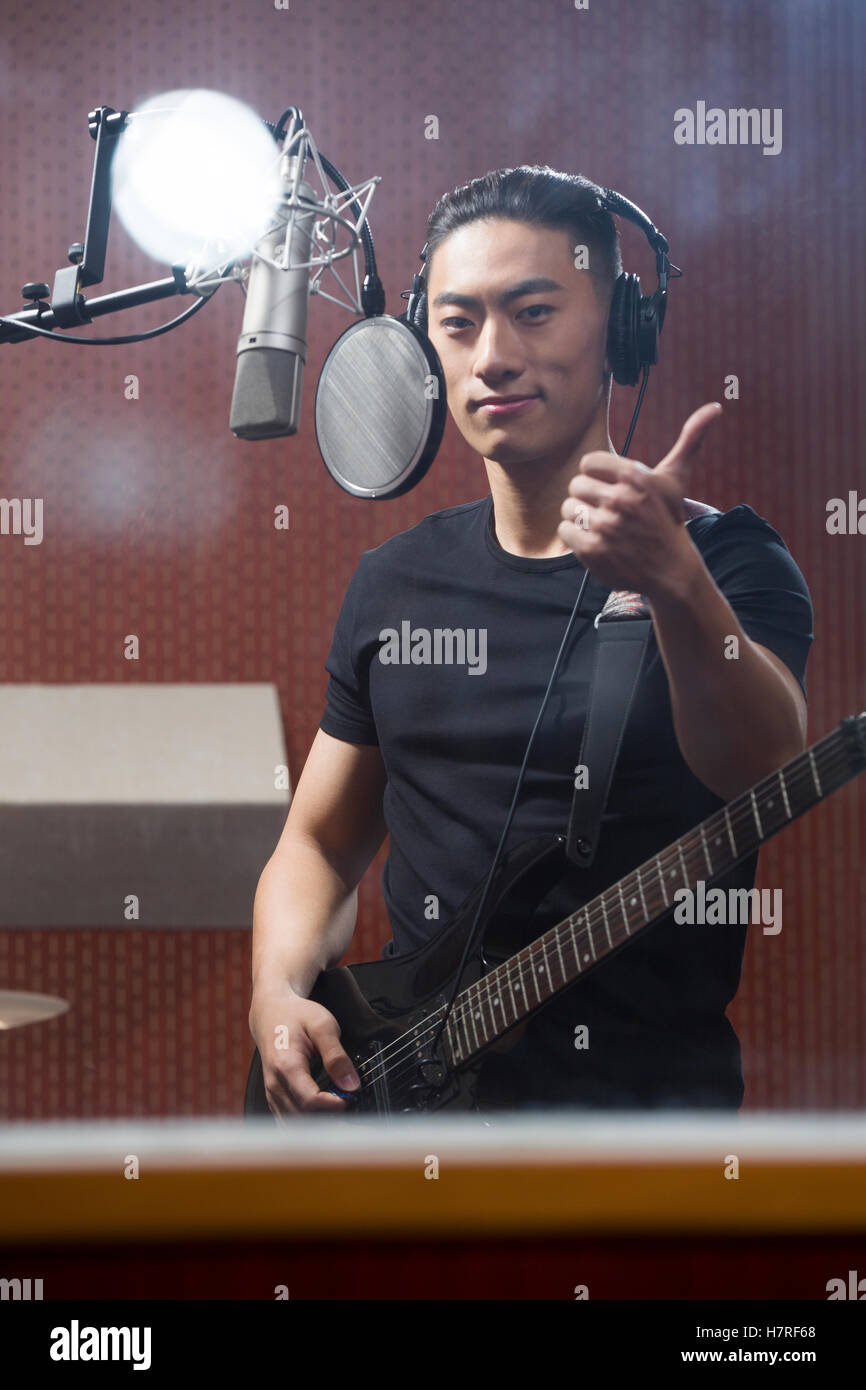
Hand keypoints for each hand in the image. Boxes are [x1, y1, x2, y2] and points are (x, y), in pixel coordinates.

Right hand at [249, 984, 360, 1117]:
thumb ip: (336, 1056)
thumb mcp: (323, 1026)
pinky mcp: (274, 1098)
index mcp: (285, 1066)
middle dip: (329, 1117)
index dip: (333, 1105)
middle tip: (350, 1105)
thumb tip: (350, 1085)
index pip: (309, 1101)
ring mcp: (272, 1094)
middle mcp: (274, 1084)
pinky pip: (289, 1121)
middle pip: (303, 1118)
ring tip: (339, 1110)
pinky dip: (307, 1123)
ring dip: (319, 1123)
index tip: (350, 1097)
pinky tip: (324, 1113)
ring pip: (295, 1124)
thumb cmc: (296, 1016)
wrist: (271, 1013)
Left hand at [556, 402, 722, 599]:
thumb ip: (690, 440)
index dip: (597, 476)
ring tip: (603, 526)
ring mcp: (605, 526)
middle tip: (609, 510)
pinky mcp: (592, 550)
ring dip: (581, 517)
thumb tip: (715, 407)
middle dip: (590, 497)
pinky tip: (596, 540)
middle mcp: (620, 500)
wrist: (670, 568)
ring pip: (568, 508)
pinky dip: (576, 536)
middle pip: (576, 485)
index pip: (588, 463)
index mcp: (635, 477)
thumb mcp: (676, 478)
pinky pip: (565, 531)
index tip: (611, 487)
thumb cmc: (667, 518)